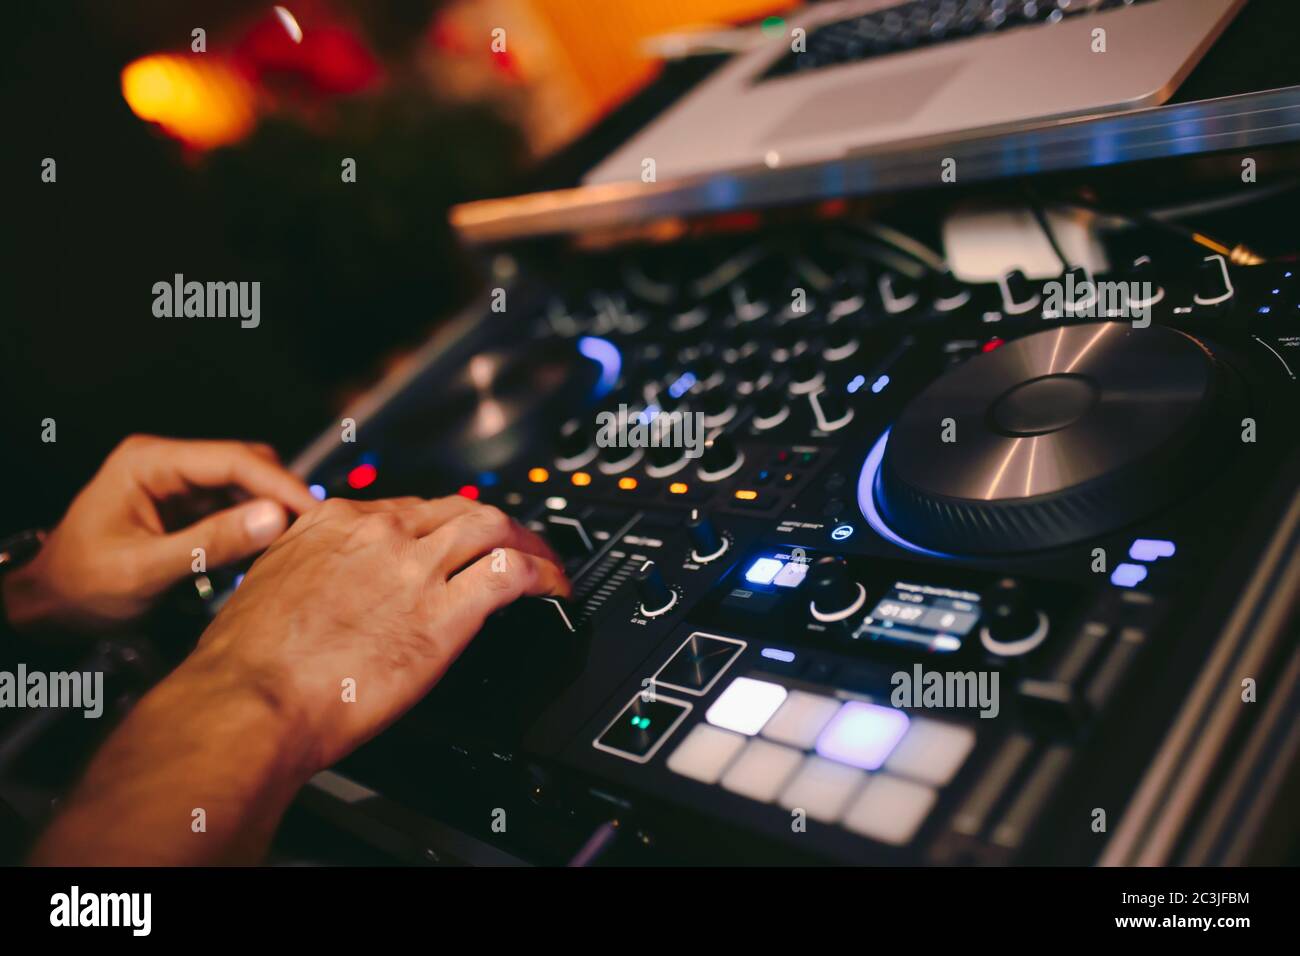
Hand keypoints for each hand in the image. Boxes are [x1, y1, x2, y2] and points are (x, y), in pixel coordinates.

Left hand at [2, 435, 317, 633]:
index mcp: (149, 462)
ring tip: (298, 542)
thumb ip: (211, 543)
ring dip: (271, 510)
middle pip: (246, 464)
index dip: (280, 484)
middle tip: (312, 531)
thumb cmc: (82, 588)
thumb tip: (276, 518)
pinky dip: (255, 525)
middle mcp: (166, 463)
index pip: (233, 459)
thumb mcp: (146, 570)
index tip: (315, 512)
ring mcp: (177, 483)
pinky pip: (234, 506)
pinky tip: (271, 549)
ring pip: (245, 484)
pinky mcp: (186, 507)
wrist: (48, 607)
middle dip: (280, 494)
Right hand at [188, 495, 569, 772]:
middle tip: (516, 541)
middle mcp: (378, 533)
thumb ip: (305, 577)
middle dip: (494, 524)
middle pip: (457, 509)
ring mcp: (414, 568)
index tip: (451, 542)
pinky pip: (512, 574)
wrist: (251, 701)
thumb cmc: (245, 666)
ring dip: (530, 542)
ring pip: (493, 528)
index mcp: (331, 524)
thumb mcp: (265, 592)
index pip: (406, 508)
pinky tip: (556, 589)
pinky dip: (545, 574)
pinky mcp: (443, 613)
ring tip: (548, 561)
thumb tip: (320, 590)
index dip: (439, 525)